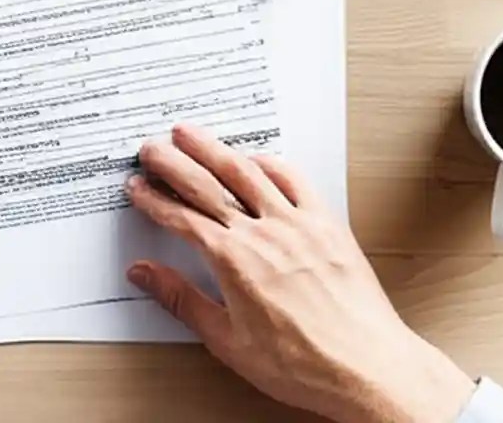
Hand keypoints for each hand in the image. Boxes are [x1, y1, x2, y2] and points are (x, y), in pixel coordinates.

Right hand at [127, 124, 473, 422]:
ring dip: (213, 149)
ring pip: (246, 172)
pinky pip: (294, 180)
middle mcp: (264, 233)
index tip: (137, 188)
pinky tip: (254, 158)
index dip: (153, 199)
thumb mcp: (227, 340)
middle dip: (172, 163)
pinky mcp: (327, 224)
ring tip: (190, 135)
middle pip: (206, 184)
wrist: (365, 368)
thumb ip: (182, 301)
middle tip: (152, 149)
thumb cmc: (302, 363)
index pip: (181, 218)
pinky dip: (269, 162)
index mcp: (233, 260)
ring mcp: (298, 224)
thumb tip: (145, 276)